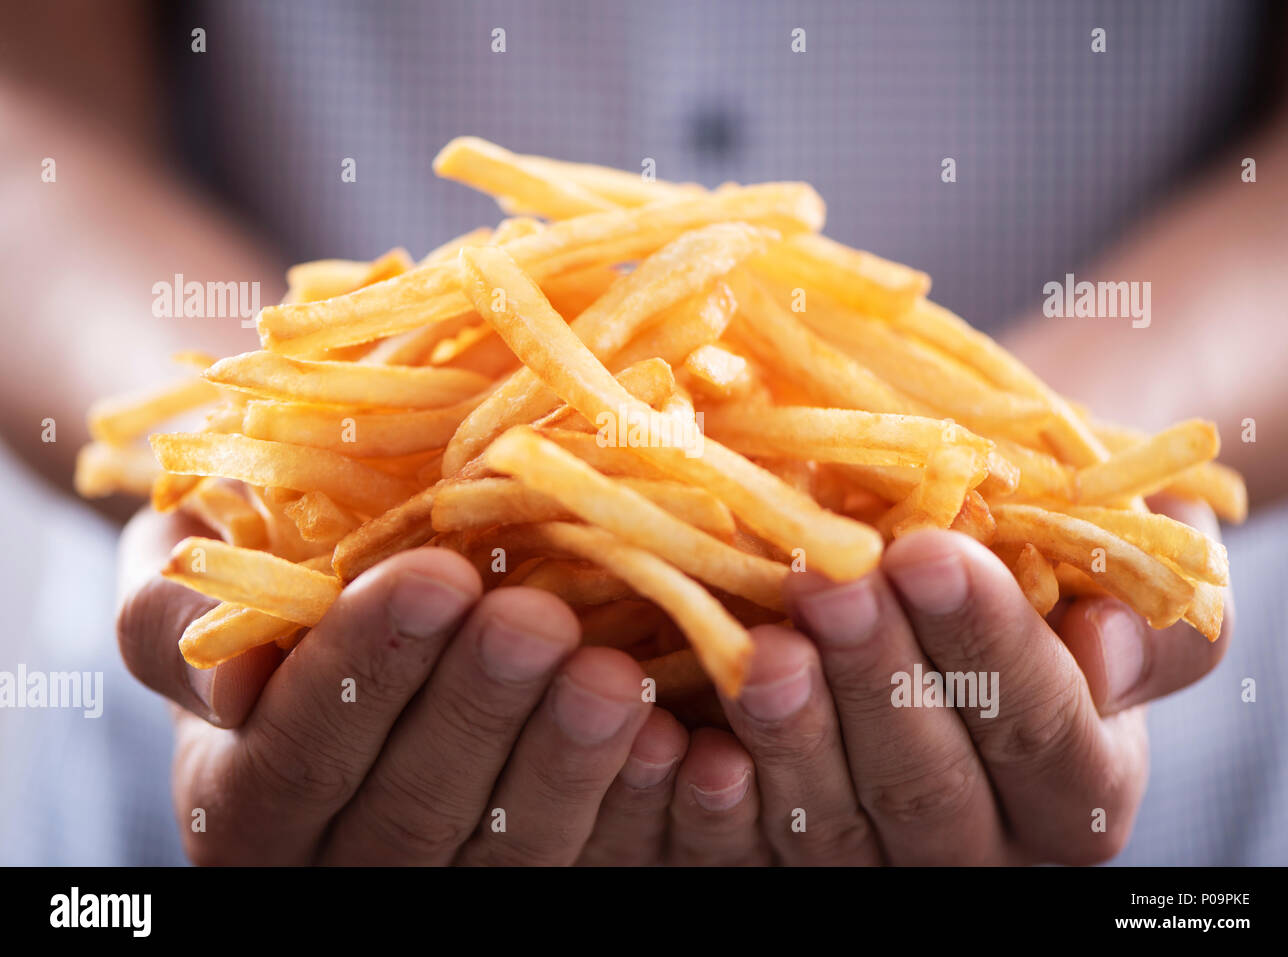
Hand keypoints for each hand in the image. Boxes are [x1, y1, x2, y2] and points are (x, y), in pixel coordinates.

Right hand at [116, 508, 699, 864]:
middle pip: (406, 815)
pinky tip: (668, 744)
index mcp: (240, 797)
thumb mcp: (184, 571)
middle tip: (538, 620)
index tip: (434, 575)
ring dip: (561, 766)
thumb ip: (174, 618)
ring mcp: (435, 879)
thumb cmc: (253, 566)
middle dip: (477, 712)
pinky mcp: (519, 870)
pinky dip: (623, 806)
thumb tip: (228, 679)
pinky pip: (575, 863)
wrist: (325, 605)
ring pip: (499, 857)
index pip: (296, 755)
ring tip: (611, 675)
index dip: (364, 670)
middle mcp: (332, 865)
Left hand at [664, 497, 1229, 864]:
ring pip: (836, 831)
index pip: (1042, 728)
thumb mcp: (1131, 573)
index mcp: (1081, 783)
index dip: (989, 644)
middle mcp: (986, 845)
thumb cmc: (1051, 559)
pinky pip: (748, 853)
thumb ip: (1154, 621)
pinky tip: (681, 744)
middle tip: (830, 584)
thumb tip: (1102, 645)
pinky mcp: (788, 855)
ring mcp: (880, 861)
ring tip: (760, 650)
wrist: (964, 569)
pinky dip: (716, 806)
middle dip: (878, 680)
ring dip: (794, 738)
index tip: (929, 552)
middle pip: (930, 789)